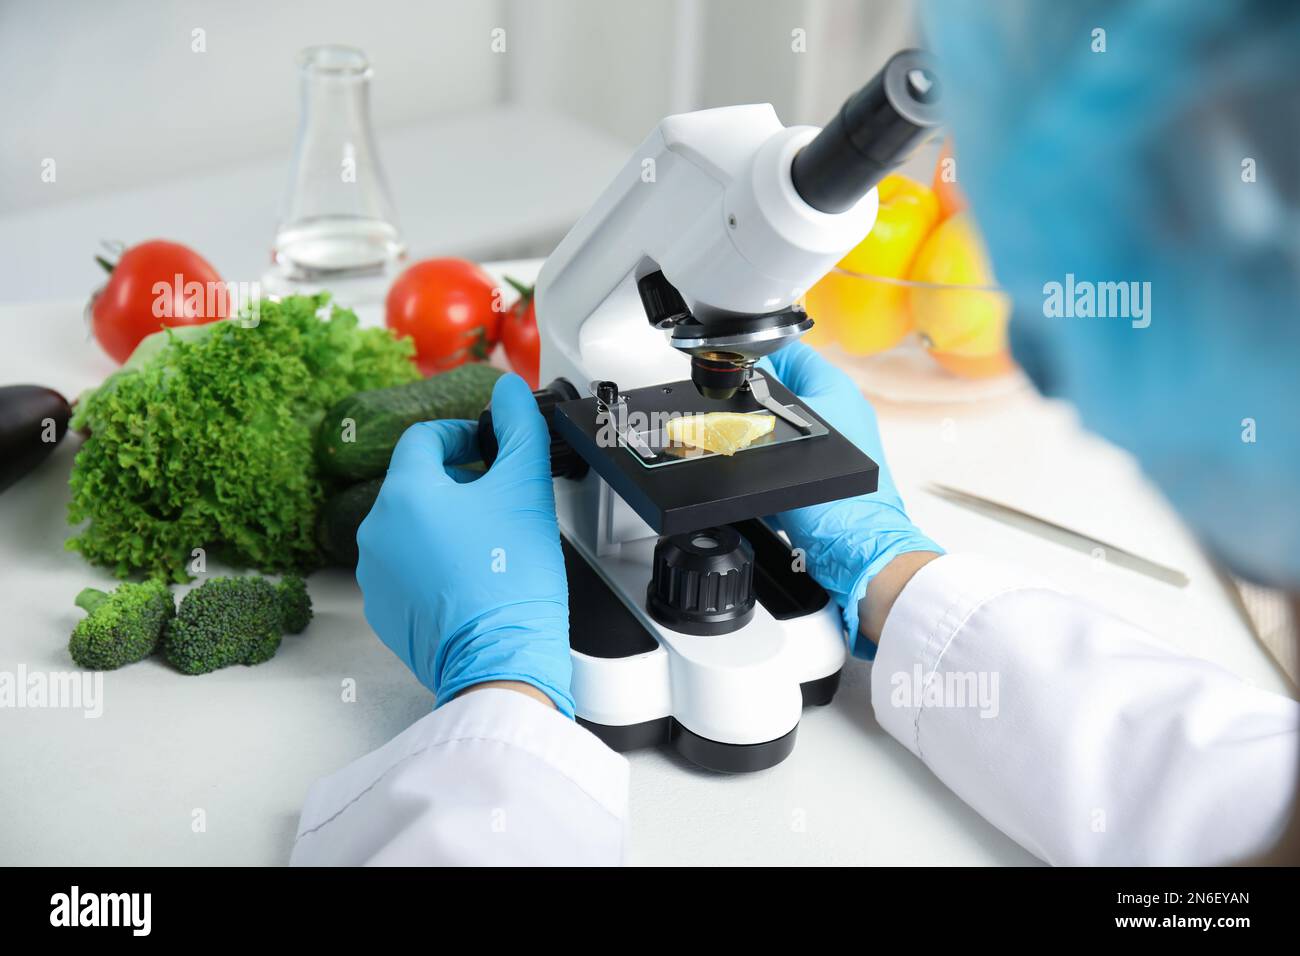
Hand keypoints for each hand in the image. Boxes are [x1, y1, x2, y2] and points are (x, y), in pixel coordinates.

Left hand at [356, 374, 573, 714]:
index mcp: (404, 494)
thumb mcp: (526, 489)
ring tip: (490, 544)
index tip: (488, 450)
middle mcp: (376, 532)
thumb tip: (511, 391)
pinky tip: (472, 579)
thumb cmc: (511, 582)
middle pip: (417, 485)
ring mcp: (375, 576)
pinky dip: (436, 566)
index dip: (461, 436)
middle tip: (500, 501)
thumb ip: (520, 428)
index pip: (424, 439)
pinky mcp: (385, 612)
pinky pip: (407, 571)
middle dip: (458, 484)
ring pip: (411, 530)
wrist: (500, 661)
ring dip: (446, 526)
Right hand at [758, 342, 941, 654]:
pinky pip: (790, 461)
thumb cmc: (833, 499)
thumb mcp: (785, 434)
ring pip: (783, 428)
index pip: (789, 354)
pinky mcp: (828, 478)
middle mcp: (840, 413)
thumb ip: (761, 401)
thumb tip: (743, 384)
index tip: (731, 379)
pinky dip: (772, 469)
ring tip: (744, 452)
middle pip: (783, 391)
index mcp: (835, 390)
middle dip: (755, 404)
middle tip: (732, 419)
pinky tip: (759, 482)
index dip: (756, 361)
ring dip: (761, 439)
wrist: (856, 556)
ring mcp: (837, 447)